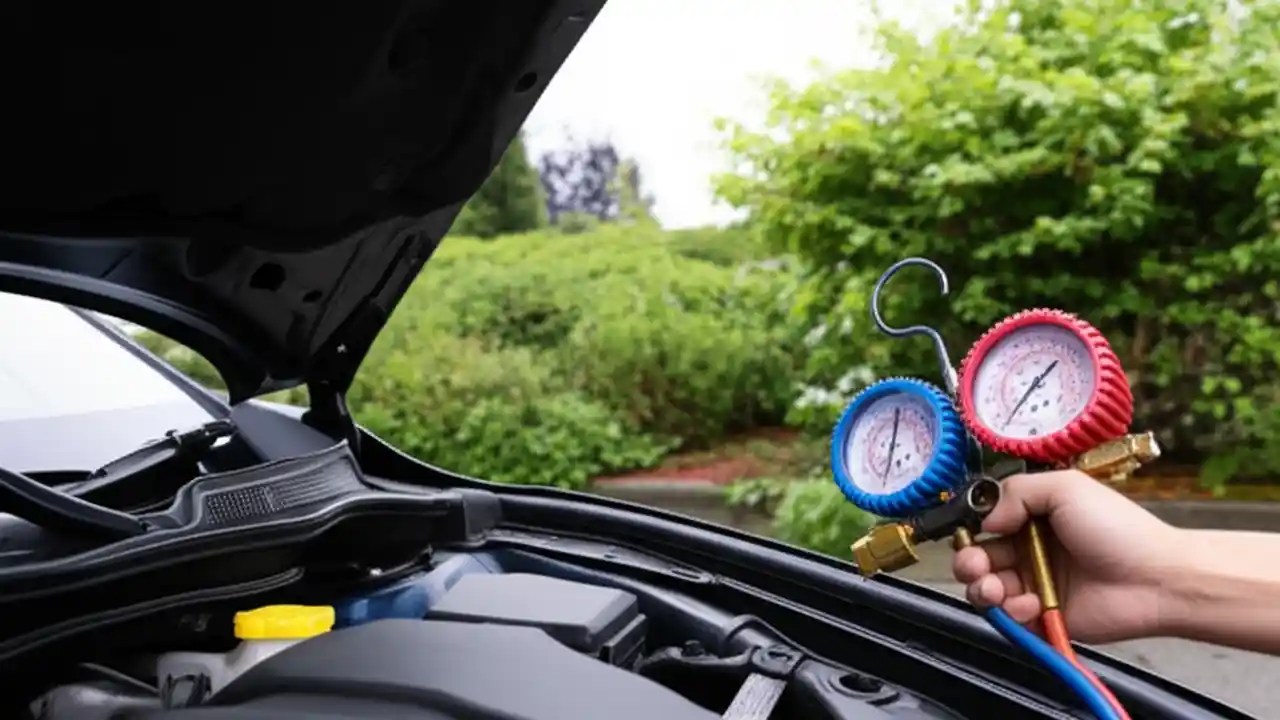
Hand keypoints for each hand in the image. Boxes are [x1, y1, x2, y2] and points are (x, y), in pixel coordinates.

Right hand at [953, 470, 1182, 643]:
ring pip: (987, 591)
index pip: (986, 525)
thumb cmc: (1117, 529)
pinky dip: (1012, 613)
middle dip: (968, 564)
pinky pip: (1011, 620)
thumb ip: (1017, 492)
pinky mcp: (1044, 619)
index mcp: (1033, 519)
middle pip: (978, 560)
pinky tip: (1030, 605)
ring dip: (983, 590)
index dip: (971, 531)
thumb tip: (985, 521)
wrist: (1156, 579)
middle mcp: (1030, 552)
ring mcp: (1036, 587)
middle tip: (975, 567)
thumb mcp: (1066, 488)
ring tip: (996, 590)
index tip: (969, 535)